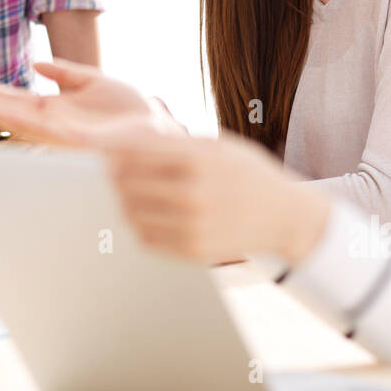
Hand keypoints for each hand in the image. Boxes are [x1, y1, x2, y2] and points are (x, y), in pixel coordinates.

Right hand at [0, 59, 185, 147]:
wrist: (157, 128)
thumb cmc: (131, 111)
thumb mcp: (94, 82)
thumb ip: (66, 73)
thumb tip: (37, 64)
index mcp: (58, 110)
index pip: (17, 100)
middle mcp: (54, 124)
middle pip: (10, 112)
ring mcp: (60, 134)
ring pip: (18, 121)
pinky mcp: (72, 141)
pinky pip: (40, 129)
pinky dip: (17, 120)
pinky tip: (0, 112)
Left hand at [107, 129, 330, 266]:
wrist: (285, 216)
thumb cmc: (246, 173)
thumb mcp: (216, 145)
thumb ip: (173, 141)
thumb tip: (123, 140)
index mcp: (196, 158)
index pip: (132, 154)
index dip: (111, 154)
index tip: (106, 155)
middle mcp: (192, 191)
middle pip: (125, 184)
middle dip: (114, 179)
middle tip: (114, 177)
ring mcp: (192, 224)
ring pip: (131, 214)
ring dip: (125, 204)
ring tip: (132, 197)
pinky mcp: (193, 250)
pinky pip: (146, 239)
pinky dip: (140, 227)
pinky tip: (150, 217)